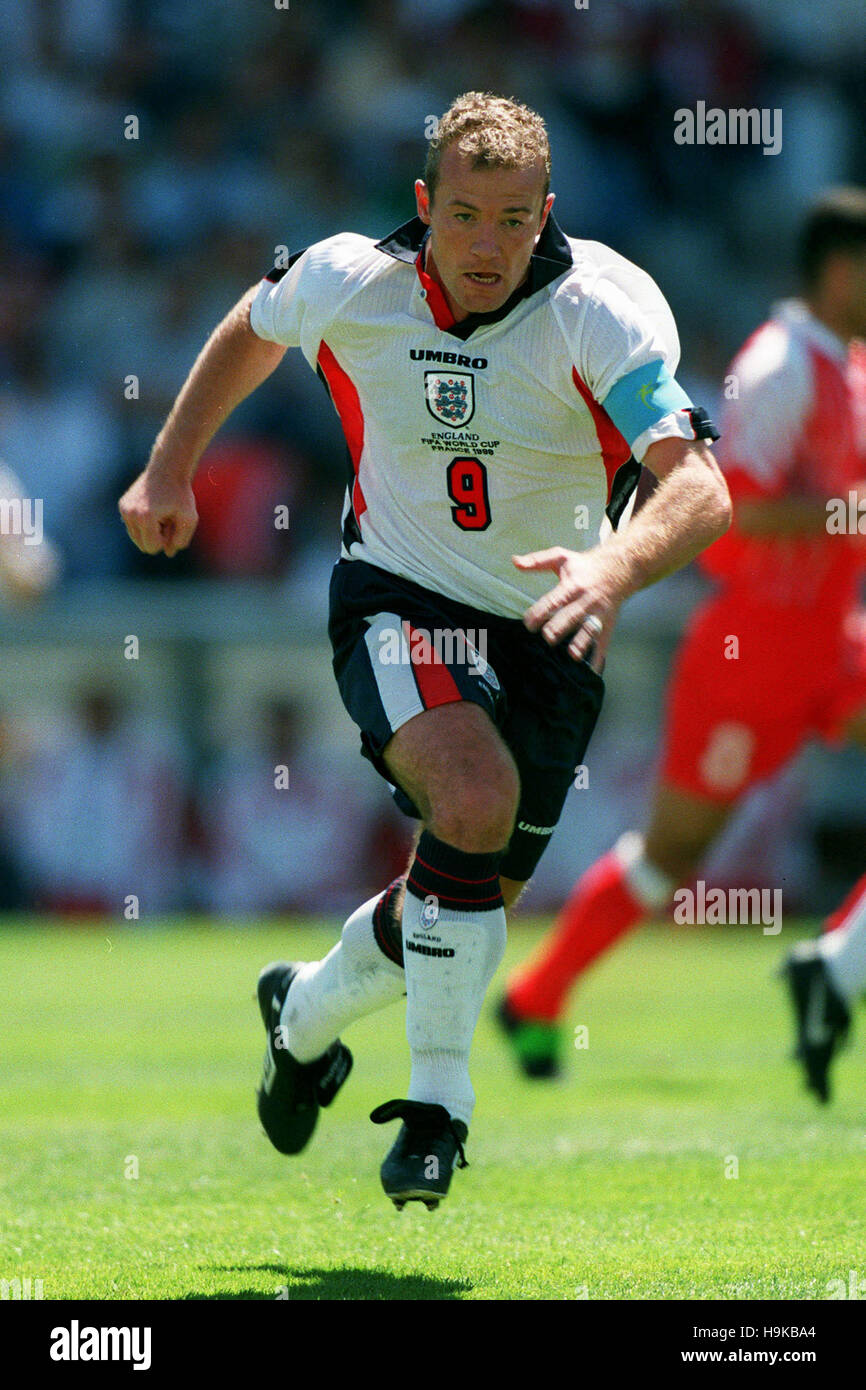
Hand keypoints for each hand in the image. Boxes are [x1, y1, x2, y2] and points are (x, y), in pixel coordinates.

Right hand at [119, 467, 197, 556]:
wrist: (168, 469)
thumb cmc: (181, 494)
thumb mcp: (189, 518)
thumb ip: (181, 539)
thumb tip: (168, 553)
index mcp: (145, 518)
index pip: (151, 548)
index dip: (165, 542)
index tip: (171, 525)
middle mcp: (130, 514)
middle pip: (143, 545)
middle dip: (157, 537)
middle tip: (167, 520)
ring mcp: (124, 509)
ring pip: (137, 538)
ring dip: (150, 531)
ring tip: (161, 515)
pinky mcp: (123, 506)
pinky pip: (133, 527)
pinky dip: (144, 524)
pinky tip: (154, 510)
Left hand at [514, 545, 630, 662]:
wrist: (620, 567)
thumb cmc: (585, 565)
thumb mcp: (561, 557)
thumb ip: (537, 561)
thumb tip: (515, 562)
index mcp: (572, 585)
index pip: (554, 601)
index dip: (540, 612)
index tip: (528, 624)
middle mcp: (586, 600)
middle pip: (571, 617)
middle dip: (558, 629)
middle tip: (548, 637)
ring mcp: (598, 613)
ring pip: (589, 630)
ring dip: (581, 643)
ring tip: (572, 655)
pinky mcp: (607, 623)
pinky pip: (604, 642)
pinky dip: (598, 656)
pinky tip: (592, 669)